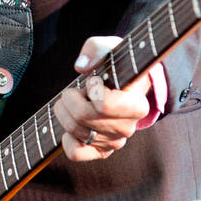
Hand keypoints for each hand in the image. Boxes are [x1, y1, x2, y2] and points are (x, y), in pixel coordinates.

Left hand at [53, 35, 150, 162]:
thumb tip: (80, 66)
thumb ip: (97, 47)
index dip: (91, 89)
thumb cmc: (119, 66)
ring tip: (74, 101)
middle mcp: (127, 128)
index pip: (103, 104)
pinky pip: (75, 153)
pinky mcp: (101, 151)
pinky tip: (72, 125)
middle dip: (70, 97)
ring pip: (74, 131)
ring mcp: (114, 142)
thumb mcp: (113, 47)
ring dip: (64, 111)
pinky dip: (67, 138)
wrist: (127, 86)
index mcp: (136, 105)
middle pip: (83, 116)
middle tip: (75, 89)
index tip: (94, 80)